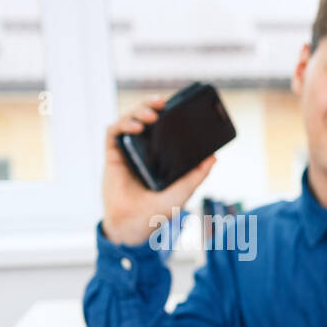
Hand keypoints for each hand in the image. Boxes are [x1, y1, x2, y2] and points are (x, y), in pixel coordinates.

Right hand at [102, 94, 217, 245]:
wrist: (134, 224)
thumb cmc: (158, 211)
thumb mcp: (183, 192)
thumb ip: (197, 175)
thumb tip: (214, 157)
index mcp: (159, 155)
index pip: (161, 127)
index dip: (166, 113)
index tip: (176, 104)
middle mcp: (142, 150)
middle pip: (143, 118)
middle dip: (150, 105)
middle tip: (161, 102)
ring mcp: (127, 151)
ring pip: (127, 120)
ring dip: (137, 111)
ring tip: (150, 114)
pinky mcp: (112, 155)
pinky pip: (113, 133)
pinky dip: (123, 125)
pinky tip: (135, 127)